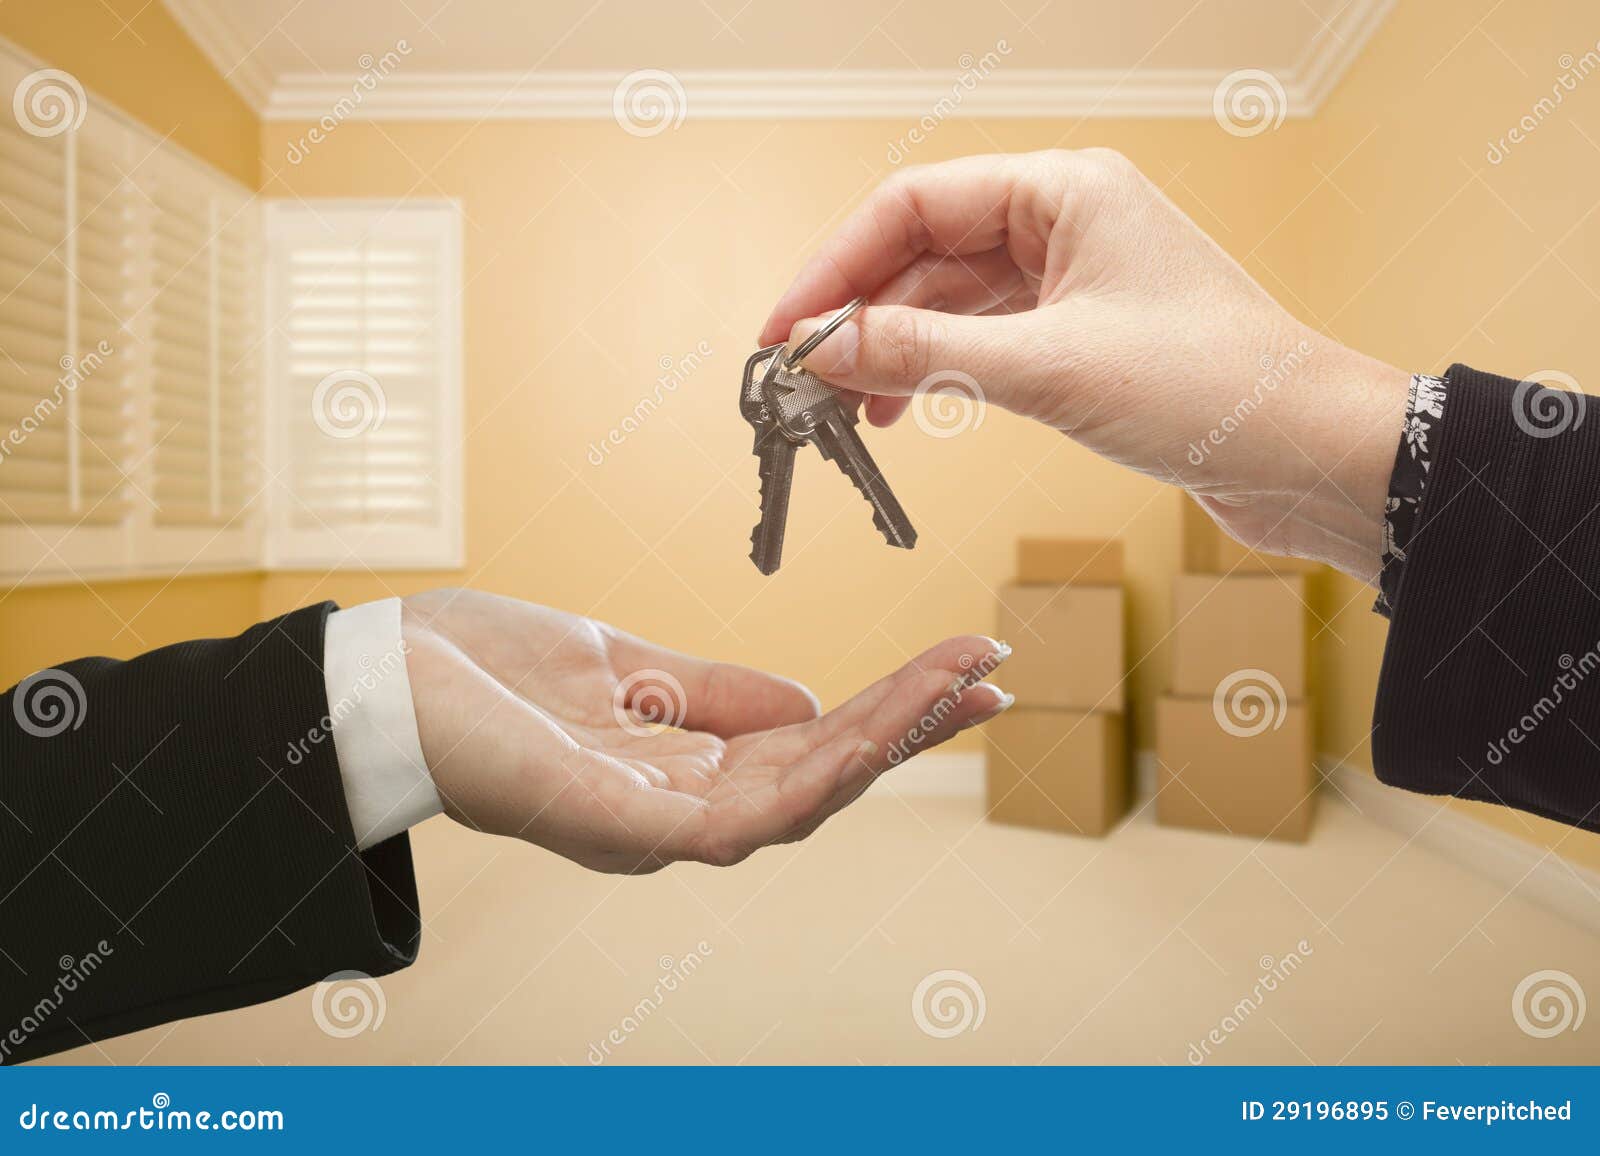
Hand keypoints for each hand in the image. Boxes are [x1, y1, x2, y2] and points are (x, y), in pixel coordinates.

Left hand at [399, 588, 1010, 872]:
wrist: (379, 675)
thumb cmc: (485, 672)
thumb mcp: (625, 665)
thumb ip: (713, 693)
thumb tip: (808, 699)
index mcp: (681, 772)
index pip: (808, 746)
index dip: (887, 711)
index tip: (959, 663)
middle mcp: (676, 813)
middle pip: (820, 779)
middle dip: (909, 727)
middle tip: (990, 672)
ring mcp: (650, 828)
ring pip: (797, 801)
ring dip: (881, 744)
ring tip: (954, 688)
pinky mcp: (618, 828)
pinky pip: (736, 821)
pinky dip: (810, 779)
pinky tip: (864, 735)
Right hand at [760, 150, 1411, 583]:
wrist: (1309, 455)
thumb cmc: (1213, 388)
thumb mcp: (1048, 369)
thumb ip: (925, 354)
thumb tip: (825, 347)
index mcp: (1064, 189)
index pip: (914, 205)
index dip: (837, 266)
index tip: (786, 328)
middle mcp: (1065, 222)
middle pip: (924, 251)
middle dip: (859, 313)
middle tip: (801, 376)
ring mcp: (1073, 280)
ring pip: (950, 301)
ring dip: (892, 348)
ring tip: (841, 405)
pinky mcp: (1082, 336)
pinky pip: (983, 339)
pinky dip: (936, 371)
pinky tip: (900, 406)